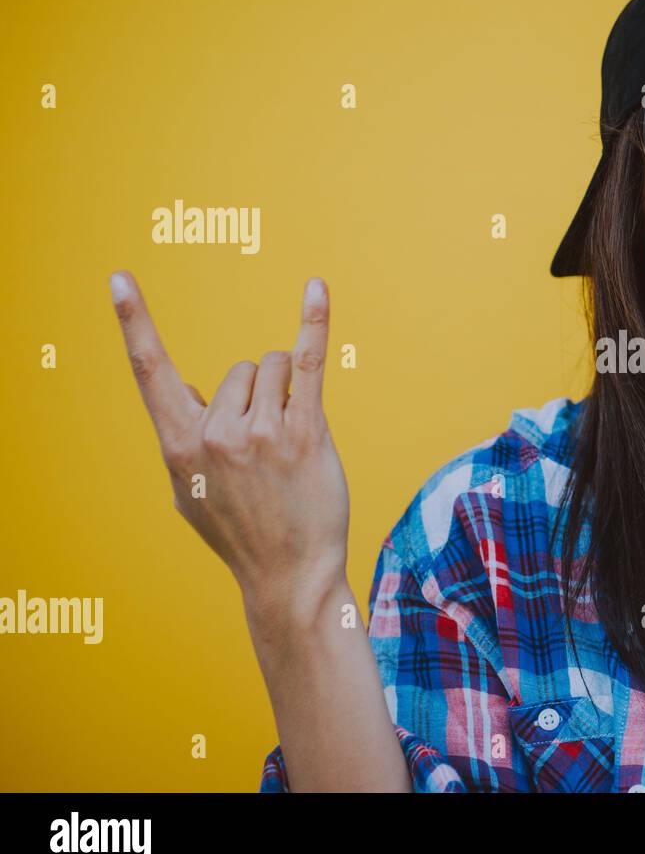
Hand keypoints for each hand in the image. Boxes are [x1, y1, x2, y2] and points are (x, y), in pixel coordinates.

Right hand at [110, 271, 349, 626]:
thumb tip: (192, 391)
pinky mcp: (305, 431)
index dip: (133, 322)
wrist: (289, 574)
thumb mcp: (192, 494)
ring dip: (291, 392)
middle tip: (270, 448)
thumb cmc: (241, 532)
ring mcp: (261, 432)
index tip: (118, 279)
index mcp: (179, 444)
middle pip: (242, 368)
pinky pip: (309, 362)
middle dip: (260, 393)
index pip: (150, 370)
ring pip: (277, 367)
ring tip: (294, 443)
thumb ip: (185, 440)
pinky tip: (317, 288)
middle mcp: (215, 433)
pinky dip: (314, 321)